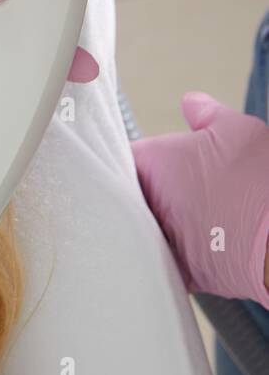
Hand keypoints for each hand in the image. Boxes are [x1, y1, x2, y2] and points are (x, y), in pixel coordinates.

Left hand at [131, 92, 268, 308]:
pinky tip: (193, 244)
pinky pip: (162, 259)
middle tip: (174, 186)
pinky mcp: (178, 271)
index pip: (120, 154)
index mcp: (149, 162)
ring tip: (192, 214)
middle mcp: (142, 202)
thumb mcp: (239, 131)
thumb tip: (191, 102)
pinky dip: (171, 252)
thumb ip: (207, 114)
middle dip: (143, 188)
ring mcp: (156, 239)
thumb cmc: (263, 179)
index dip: (134, 157)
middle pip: (125, 192)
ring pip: (140, 226)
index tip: (151, 158)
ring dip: (155, 220)